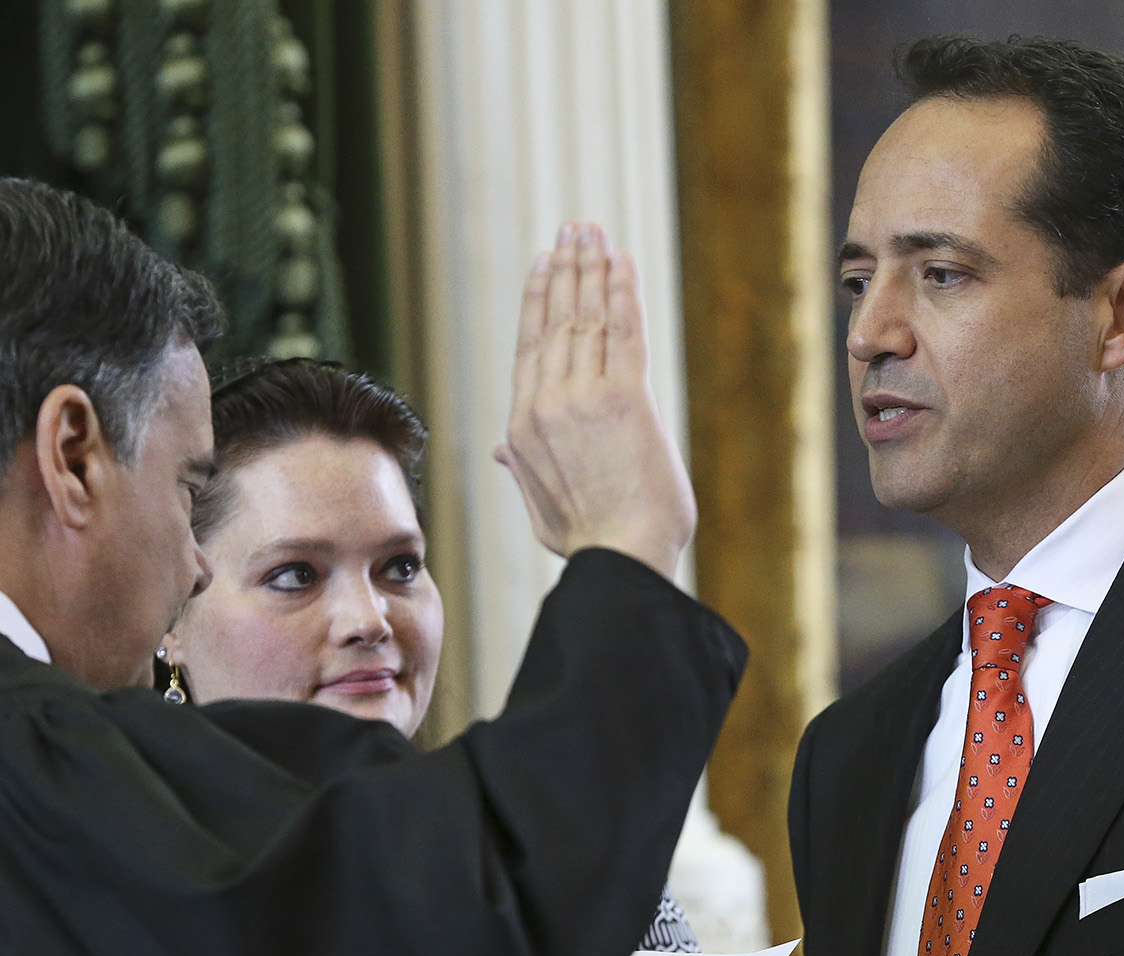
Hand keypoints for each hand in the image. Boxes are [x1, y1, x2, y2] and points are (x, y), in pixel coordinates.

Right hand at [493, 221, 696, 578]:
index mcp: (522, 428)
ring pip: (587, 318)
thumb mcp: (541, 505)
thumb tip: (499, 450)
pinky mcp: (625, 399)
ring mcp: (583, 398)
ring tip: (594, 232)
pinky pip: (623, 331)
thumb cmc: (588, 541)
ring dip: (592, 269)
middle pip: (556, 321)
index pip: (529, 348)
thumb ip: (522, 468)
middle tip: (573, 229)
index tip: (544, 264)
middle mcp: (546, 404)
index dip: (537, 300)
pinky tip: (621, 262)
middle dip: (566, 269)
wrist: (621, 560)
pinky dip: (622, 292)